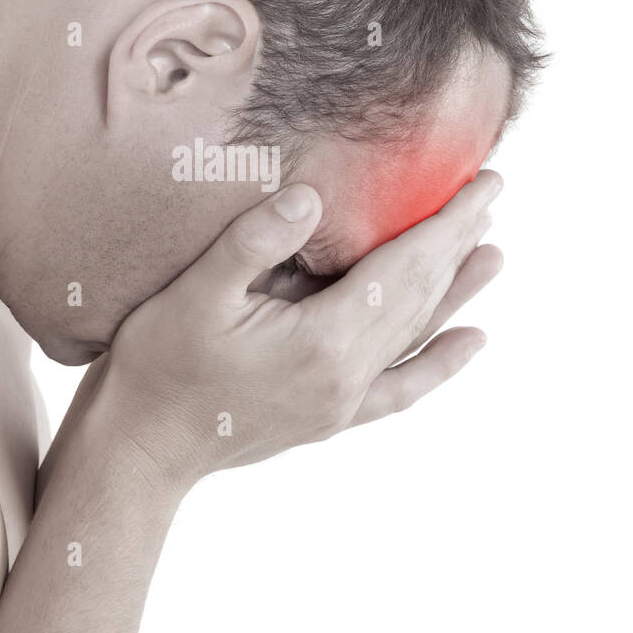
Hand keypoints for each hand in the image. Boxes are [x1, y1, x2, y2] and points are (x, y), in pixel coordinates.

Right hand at [89, 172, 502, 494]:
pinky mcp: (330, 416)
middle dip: (457, 243)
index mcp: (321, 340)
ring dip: (456, 294)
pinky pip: (401, 389)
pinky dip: (439, 365)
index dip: (445, 223)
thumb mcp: (196, 293)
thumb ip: (254, 241)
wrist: (138, 448)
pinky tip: (470, 343)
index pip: (402, 268)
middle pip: (418, 298)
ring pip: (415, 337)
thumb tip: (312, 196)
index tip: (484, 185)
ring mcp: (342, 401)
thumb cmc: (158, 366)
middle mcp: (345, 376)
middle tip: (493, 195)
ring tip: (495, 256)